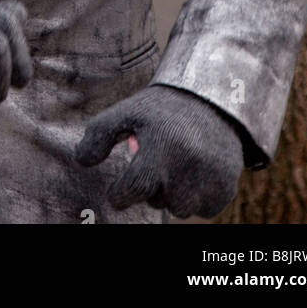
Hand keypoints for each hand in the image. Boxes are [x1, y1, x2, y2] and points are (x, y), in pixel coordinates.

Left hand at [74, 83, 244, 217]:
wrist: (213, 98)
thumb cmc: (163, 108)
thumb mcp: (127, 111)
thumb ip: (98, 134)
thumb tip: (81, 160)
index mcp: (159, 150)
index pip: (130, 191)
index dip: (120, 192)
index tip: (120, 187)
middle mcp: (186, 168)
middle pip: (157, 201)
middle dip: (153, 185)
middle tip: (160, 158)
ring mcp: (209, 180)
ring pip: (181, 208)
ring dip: (176, 192)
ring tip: (180, 160)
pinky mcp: (226, 189)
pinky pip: (204, 209)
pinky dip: (199, 196)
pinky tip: (198, 169)